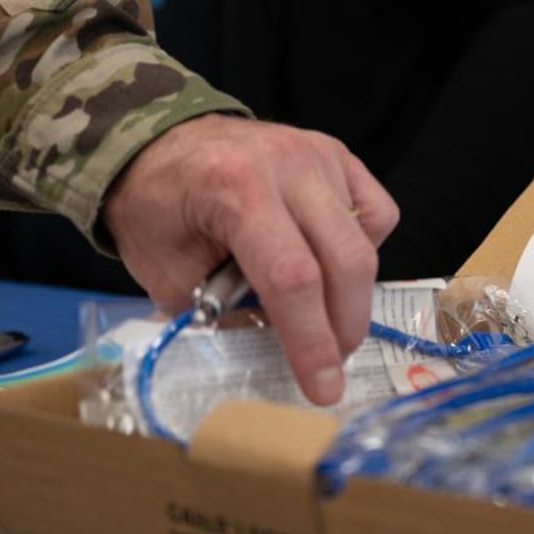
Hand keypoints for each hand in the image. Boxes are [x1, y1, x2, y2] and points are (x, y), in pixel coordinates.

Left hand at [102, 114, 399, 404]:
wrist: (156, 145)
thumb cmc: (157, 212)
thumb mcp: (169, 276)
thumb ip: (224, 314)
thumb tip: (278, 350)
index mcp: (235, 190)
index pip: (292, 278)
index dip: (312, 341)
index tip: (324, 388)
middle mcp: (286, 164)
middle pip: (345, 261)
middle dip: (345, 326)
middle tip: (332, 360)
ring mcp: (318, 154)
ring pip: (366, 242)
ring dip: (351, 293)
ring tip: (323, 312)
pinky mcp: (337, 154)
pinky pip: (377, 214)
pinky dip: (364, 248)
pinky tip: (330, 259)